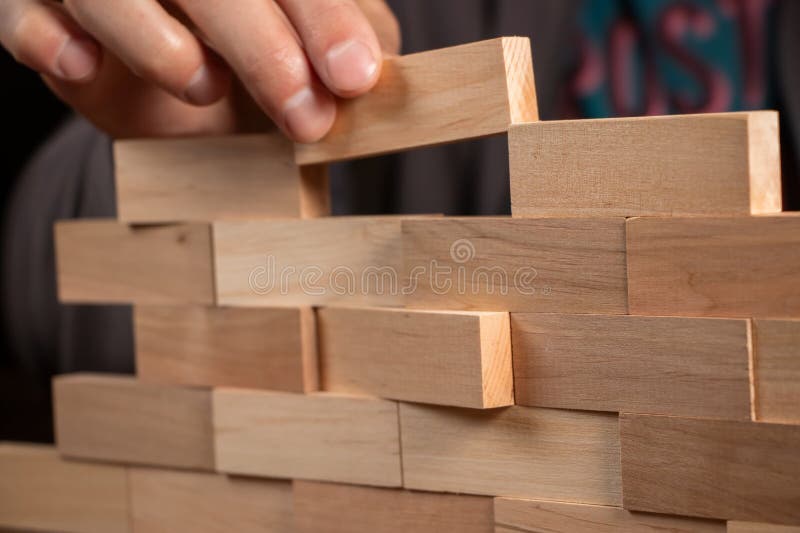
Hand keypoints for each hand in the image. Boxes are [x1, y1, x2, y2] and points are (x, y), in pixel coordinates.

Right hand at [0, 0, 399, 139]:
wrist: (179, 93)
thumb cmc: (251, 60)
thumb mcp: (311, 49)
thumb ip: (348, 39)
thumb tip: (365, 68)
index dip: (321, 18)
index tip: (352, 78)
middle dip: (259, 45)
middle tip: (304, 114)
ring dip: (158, 43)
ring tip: (203, 87)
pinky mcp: (29, 3)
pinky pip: (20, 12)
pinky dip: (44, 37)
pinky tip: (80, 65)